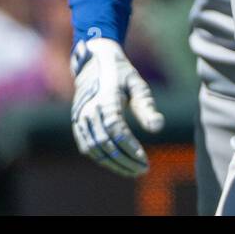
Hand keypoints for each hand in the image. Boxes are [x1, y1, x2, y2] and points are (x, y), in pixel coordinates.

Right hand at [70, 37, 163, 175]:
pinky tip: (118, 164)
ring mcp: (80, 117)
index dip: (129, 147)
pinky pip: (87, 147)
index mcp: (105, 97)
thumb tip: (157, 128)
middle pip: (105, 143)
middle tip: (144, 169)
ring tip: (133, 170)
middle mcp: (89, 108)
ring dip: (114, 163)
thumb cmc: (121, 74)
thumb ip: (147, 106)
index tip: (144, 159)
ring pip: (95, 149)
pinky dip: (102, 159)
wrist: (94, 63)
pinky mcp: (77, 123)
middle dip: (125, 160)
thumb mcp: (137, 85)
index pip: (116, 129)